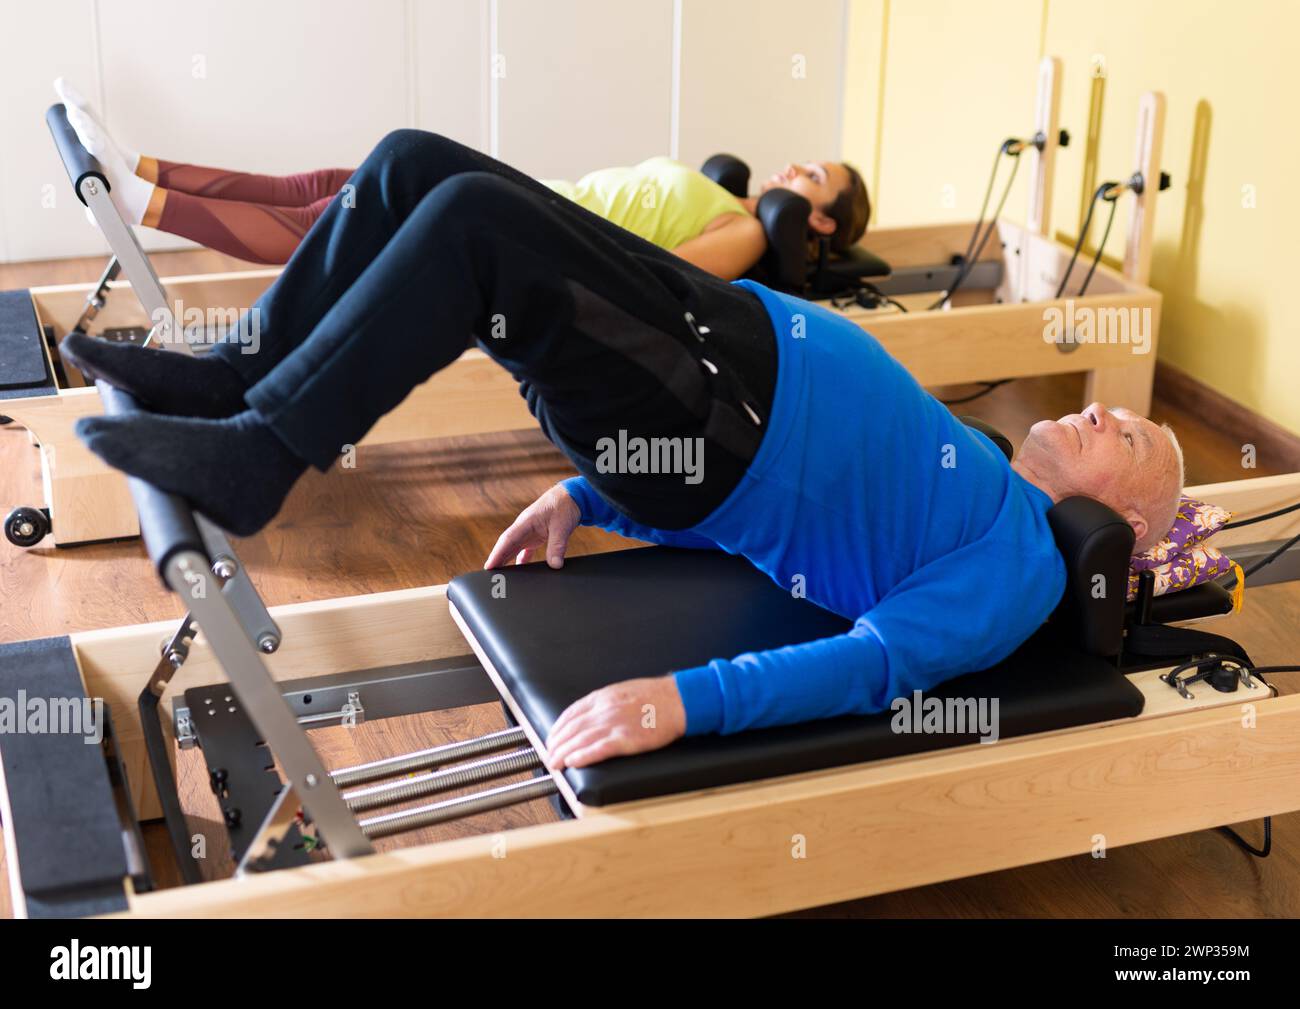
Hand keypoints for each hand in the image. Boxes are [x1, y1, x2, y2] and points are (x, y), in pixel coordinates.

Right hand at [484, 483, 580, 568]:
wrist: (573, 496)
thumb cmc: (564, 505)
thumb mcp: (562, 526)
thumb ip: (557, 546)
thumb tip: (555, 565)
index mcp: (526, 522)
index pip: (507, 540)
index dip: (497, 554)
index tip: (488, 567)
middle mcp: (524, 527)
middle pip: (506, 546)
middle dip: (497, 561)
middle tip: (490, 578)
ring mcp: (529, 531)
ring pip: (514, 549)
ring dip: (507, 561)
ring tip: (502, 577)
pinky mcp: (537, 535)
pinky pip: (525, 550)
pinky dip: (522, 560)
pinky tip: (521, 571)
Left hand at [545, 676, 686, 768]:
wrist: (678, 700)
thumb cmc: (654, 696)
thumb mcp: (622, 690)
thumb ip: (604, 702)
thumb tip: (588, 715)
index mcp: (603, 697)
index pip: (571, 714)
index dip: (557, 729)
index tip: (552, 739)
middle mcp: (605, 709)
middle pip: (572, 728)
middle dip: (556, 744)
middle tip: (547, 756)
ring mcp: (615, 724)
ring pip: (581, 740)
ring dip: (563, 753)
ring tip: (554, 763)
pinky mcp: (627, 739)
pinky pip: (600, 749)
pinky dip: (583, 756)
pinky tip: (573, 762)